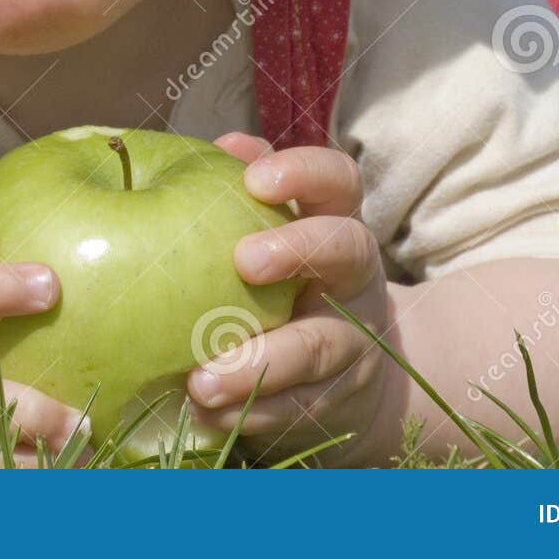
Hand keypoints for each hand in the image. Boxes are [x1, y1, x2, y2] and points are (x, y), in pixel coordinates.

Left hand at [186, 132, 389, 465]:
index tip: (255, 179)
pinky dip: (248, 414)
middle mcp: (353, 278)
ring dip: (258, 365)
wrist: (357, 377)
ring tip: (201, 381)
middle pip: (347, 249)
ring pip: (318, 348)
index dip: (304, 172)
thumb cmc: (289, 282)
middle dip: (297, 249)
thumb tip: (220, 144)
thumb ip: (247, 188)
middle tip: (243, 261)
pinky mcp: (334, 403)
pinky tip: (204, 413)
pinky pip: (295, 410)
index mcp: (336, 222)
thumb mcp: (279, 230)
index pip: (338, 181)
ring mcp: (351, 343)